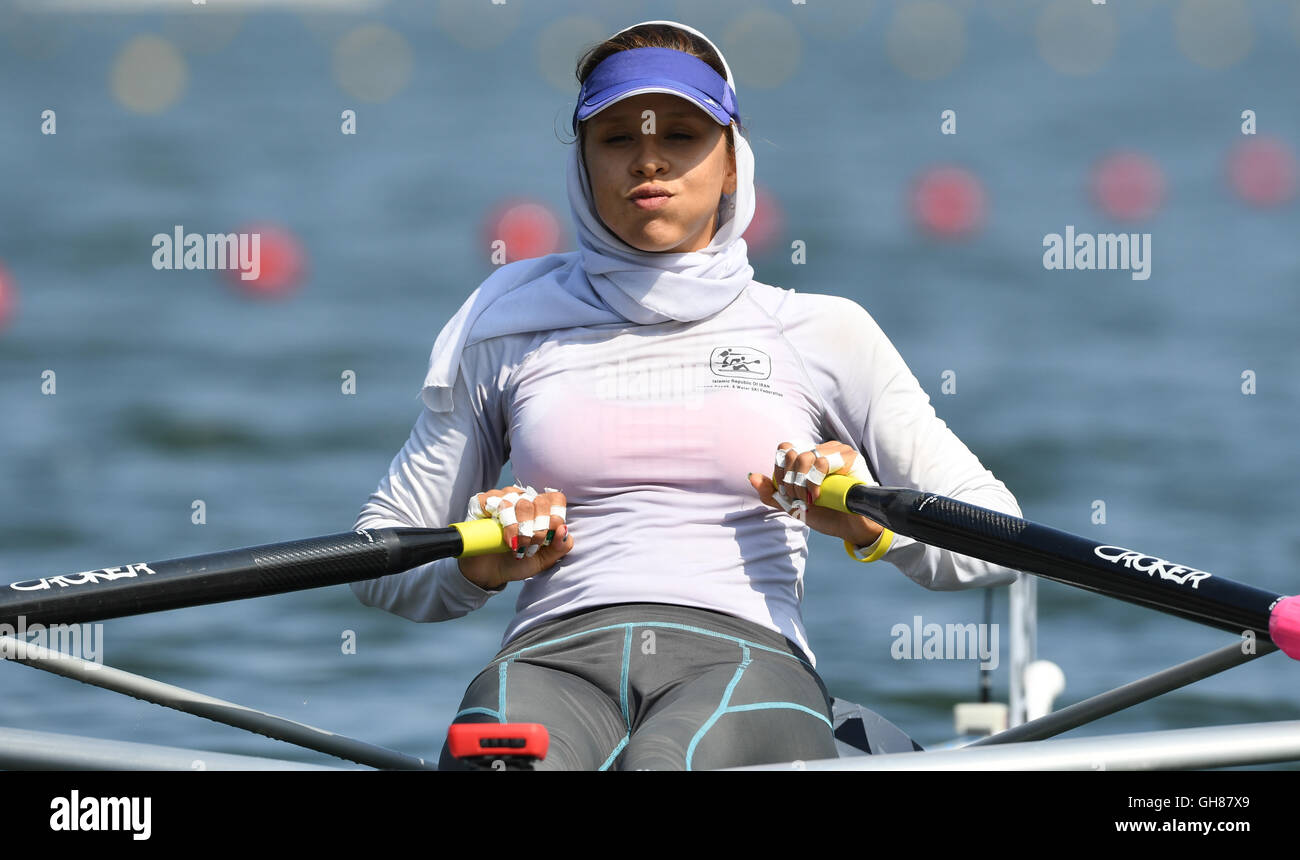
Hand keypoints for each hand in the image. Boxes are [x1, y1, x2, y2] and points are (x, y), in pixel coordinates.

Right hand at [457, 485, 573, 590]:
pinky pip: (494, 501)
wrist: (489, 573)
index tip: (548, 538)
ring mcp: (502, 498)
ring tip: (516, 546)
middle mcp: (523, 498)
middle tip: (529, 547)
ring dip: (520, 528)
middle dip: (538, 530)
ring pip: (519, 501)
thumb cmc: (517, 561)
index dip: (555, 517)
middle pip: (539, 501)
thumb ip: (560, 547)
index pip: (555, 499)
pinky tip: (502, 537)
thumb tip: (564, 530)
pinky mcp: (482, 502)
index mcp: (540, 508)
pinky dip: (502, 522)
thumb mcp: (543, 559)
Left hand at [746, 441, 884, 546]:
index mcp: (808, 455)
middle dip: (790, 482)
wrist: (850, 528)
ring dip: (801, 484)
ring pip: (805, 456)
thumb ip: (771, 493)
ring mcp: (837, 451)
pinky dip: (814, 482)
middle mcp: (822, 449)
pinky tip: (819, 496)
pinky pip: (822, 462)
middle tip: (799, 499)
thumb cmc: (825, 514)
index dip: (780, 472)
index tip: (787, 494)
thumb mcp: (792, 506)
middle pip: (792, 453)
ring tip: (810, 500)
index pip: (784, 449)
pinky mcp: (850, 458)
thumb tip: (751, 476)